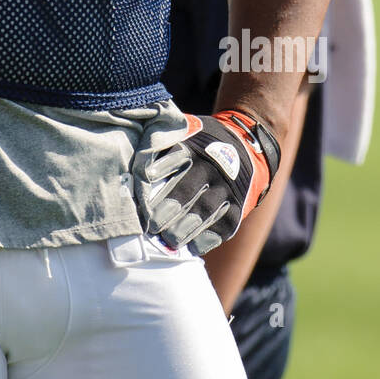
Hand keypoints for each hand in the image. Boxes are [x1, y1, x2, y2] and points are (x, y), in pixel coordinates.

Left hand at [133, 109, 280, 255]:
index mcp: (194, 147)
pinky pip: (223, 226)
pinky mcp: (238, 207)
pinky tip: (193, 246)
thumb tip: (132, 168)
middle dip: (167, 210)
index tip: (143, 189)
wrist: (247, 146)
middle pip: (186, 190)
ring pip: (204, 211)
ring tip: (170, 240)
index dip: (156, 173)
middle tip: (152, 225)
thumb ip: (162, 144)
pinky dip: (207, 238)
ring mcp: (226, 188)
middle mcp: (211, 167)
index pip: (172, 160)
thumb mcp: (187, 133)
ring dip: (185, 228)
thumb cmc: (202, 144)